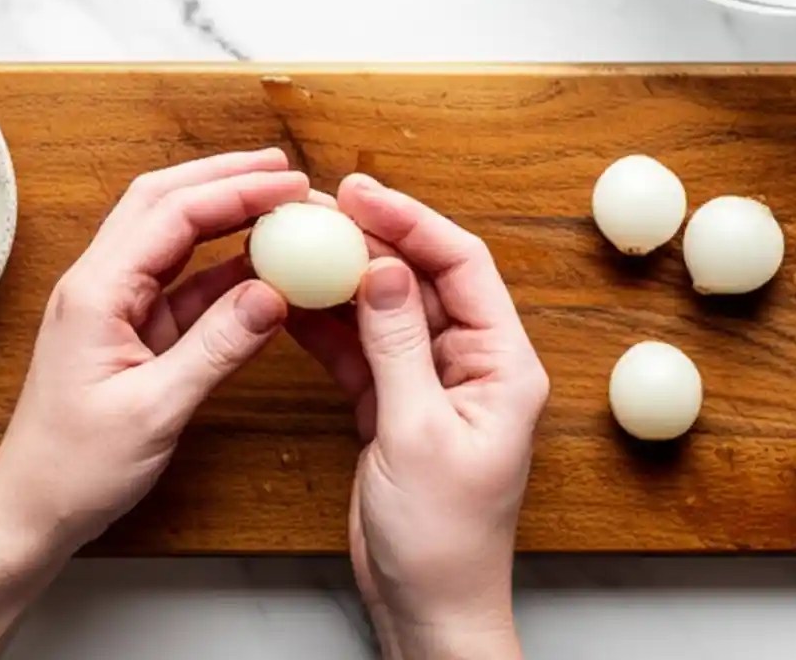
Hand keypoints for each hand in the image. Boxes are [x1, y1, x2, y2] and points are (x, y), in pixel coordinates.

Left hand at [0, 148, 305, 551]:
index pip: (172, 214)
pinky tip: (259, 267)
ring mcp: (112, 306)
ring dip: (222, 215)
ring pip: (170, 237)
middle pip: (163, 203)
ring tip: (278, 203)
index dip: (235, 190)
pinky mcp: (127, 332)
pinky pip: (179, 285)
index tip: (289, 184)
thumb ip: (216, 347)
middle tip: (284, 171)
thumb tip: (274, 293)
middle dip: (224, 179)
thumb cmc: (76, 468)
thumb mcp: (154, 410)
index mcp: (95, 292)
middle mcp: (98, 285)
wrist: (30, 511)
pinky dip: (220, 269)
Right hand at [288, 174, 548, 657]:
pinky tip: (292, 304)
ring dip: (342, 280)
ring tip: (296, 247)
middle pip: (420, 279)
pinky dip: (327, 328)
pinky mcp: (394, 406)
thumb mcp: (416, 432)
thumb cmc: (443, 537)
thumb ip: (397, 346)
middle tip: (316, 211)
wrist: (427, 603)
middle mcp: (472, 365)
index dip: (411, 221)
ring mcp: (430, 384)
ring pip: (384, 311)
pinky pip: (360, 350)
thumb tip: (382, 270)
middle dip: (370, 241)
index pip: (461, 266)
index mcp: (502, 364)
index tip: (360, 193)